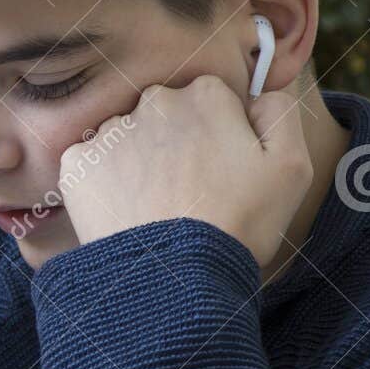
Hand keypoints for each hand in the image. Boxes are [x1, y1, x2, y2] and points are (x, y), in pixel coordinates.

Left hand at [58, 76, 312, 267]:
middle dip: (174, 142)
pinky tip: (124, 208)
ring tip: (155, 204)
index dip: (217, 133)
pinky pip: (91, 164)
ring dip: (138, 161)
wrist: (175, 273)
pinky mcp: (77, 164)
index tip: (219, 166)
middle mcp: (153, 102)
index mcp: (205, 94)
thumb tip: (255, 96)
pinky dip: (103, 183)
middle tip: (186, 189)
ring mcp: (110, 132)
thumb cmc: (240, 222)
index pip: (210, 99)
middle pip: (165, 114)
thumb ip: (279, 113)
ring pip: (126, 138)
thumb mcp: (292, 165)